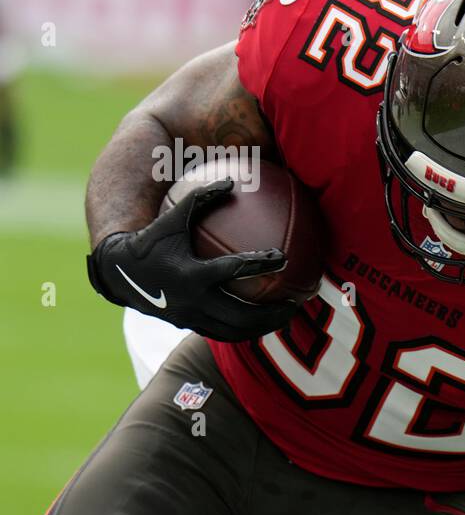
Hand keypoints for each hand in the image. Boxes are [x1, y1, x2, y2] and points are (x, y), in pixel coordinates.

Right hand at [87, 178, 298, 341]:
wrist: (118, 274)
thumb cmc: (150, 240)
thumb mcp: (172, 217)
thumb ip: (201, 198)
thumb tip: (231, 180)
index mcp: (191, 274)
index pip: (234, 269)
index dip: (261, 263)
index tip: (283, 258)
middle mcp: (193, 301)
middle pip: (242, 315)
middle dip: (272, 312)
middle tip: (296, 302)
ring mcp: (191, 318)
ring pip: (236, 331)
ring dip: (264, 327)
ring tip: (287, 317)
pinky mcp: (189, 326)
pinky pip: (224, 334)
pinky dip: (246, 330)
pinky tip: (264, 321)